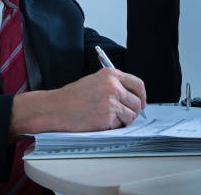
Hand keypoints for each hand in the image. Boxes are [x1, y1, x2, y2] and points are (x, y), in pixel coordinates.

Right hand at [9, 68, 146, 134]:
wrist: (58, 108)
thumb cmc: (74, 96)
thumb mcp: (96, 80)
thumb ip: (115, 84)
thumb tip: (132, 95)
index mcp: (111, 74)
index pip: (138, 84)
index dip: (142, 95)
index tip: (141, 102)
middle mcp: (114, 87)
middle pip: (137, 101)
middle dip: (134, 110)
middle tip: (127, 114)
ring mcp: (111, 103)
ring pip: (131, 115)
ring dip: (125, 119)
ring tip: (111, 117)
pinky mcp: (108, 118)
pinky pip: (120, 124)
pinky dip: (114, 126)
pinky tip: (102, 120)